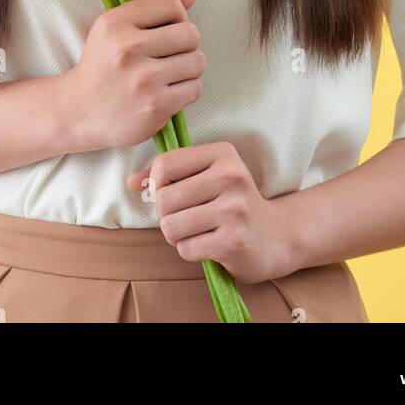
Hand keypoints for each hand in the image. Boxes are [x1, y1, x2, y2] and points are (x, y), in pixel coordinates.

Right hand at [66, 0, 205, 151]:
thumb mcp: (113, 29)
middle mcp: (128, 49)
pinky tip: (168, 91)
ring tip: (169, 73)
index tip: (167, 29)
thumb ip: (151, 9)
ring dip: (189, 68)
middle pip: (190, 33)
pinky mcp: (156, 107)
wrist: (78, 113)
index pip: (170, 4)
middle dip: (186, 44)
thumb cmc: (101, 66)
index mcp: (115, 24)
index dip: (177, 16)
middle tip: (170, 54)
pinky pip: (195, 89)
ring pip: (197, 61)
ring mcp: (143, 79)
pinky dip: (186, 90)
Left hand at [126, 139, 293, 284]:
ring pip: (171, 225)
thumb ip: (167, 177)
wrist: (274, 237)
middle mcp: (231, 176)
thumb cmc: (231, 204)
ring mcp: (234, 209)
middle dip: (166, 215)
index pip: (165, 164)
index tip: (170, 194)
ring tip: (196, 232)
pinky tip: (209, 245)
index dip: (157, 185)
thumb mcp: (205, 179)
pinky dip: (190, 251)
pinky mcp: (234, 241)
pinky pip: (186, 248)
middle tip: (185, 218)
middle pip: (164, 198)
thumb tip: (130, 182)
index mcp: (222, 153)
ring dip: (177, 235)